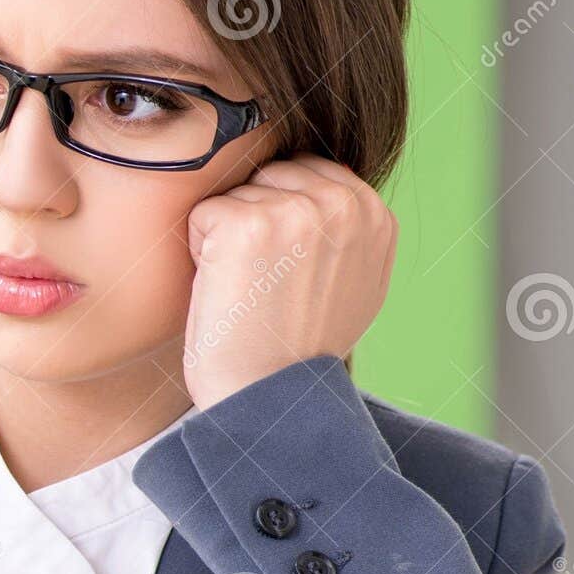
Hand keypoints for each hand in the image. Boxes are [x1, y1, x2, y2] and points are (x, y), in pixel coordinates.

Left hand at [182, 152, 396, 410]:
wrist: (272, 399)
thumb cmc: (300, 351)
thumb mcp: (356, 285)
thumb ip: (350, 233)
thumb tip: (330, 194)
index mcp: (375, 214)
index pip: (307, 173)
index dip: (281, 221)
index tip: (287, 274)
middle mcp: (343, 204)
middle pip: (269, 177)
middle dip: (254, 222)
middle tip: (264, 285)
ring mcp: (295, 211)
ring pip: (236, 193)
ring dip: (227, 238)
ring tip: (249, 290)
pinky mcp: (246, 225)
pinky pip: (204, 214)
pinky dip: (199, 252)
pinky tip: (226, 291)